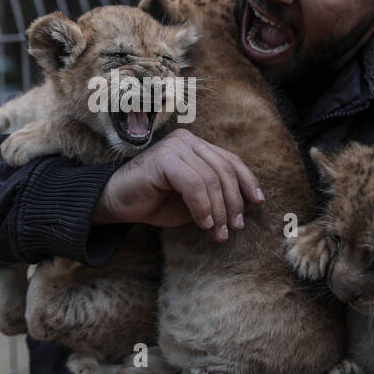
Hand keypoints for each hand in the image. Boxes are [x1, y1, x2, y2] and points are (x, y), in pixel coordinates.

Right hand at [90, 128, 263, 241]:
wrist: (115, 204)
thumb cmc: (154, 202)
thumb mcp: (194, 201)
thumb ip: (218, 197)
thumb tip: (250, 203)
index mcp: (196, 146)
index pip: (230, 160)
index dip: (247, 181)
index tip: (257, 204)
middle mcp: (187, 140)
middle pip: (224, 170)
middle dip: (233, 203)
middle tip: (235, 228)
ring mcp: (174, 146)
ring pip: (211, 179)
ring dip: (218, 211)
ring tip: (217, 233)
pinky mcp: (163, 158)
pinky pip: (194, 184)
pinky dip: (202, 206)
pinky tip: (203, 224)